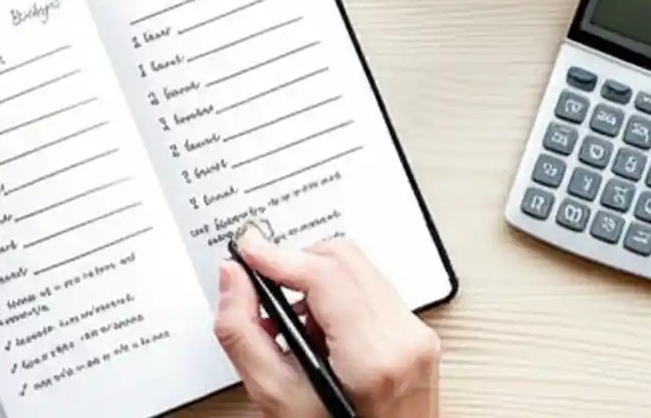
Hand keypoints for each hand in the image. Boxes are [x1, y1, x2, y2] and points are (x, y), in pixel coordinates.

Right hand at [214, 231, 440, 417]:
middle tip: (264, 290)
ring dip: (316, 282)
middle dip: (296, 266)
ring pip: (358, 268)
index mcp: (374, 357)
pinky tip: (319, 331)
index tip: (248, 251)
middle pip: (343, 258)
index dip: (278, 256)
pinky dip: (337, 298)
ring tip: (292, 323)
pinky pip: (371, 289)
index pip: (325, 272)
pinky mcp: (417, 334)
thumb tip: (233, 280)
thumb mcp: (276, 398)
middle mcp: (405, 338)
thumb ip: (243, 334)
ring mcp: (417, 335)